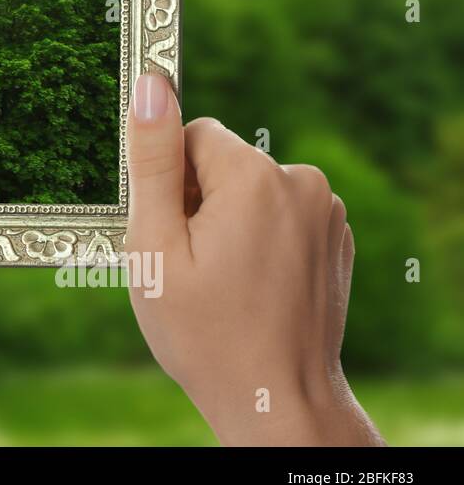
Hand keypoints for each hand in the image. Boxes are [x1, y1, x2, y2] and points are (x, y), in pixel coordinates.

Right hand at [125, 73, 382, 445]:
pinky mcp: (333, 238)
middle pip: (222, 162)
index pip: (190, 135)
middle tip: (192, 266)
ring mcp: (325, 212)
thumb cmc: (205, 332)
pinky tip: (250, 287)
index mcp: (254, 175)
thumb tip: (151, 84)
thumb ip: (152, 159)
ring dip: (228, 222)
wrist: (278, 401)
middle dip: (198, 202)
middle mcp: (301, 181)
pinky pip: (277, 216)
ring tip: (222, 282)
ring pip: (249, 190)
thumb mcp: (156, 244)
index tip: (170, 234)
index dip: (167, 183)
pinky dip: (258, 240)